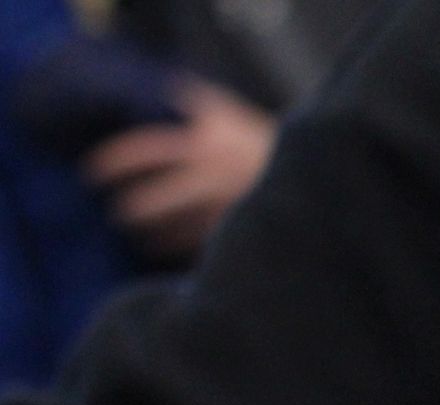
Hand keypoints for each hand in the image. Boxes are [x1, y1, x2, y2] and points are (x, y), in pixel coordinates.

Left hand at [82, 82, 276, 259]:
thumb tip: (169, 91)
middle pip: (154, 203)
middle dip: (131, 212)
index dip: (113, 162)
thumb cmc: (269, 148)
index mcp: (205, 145)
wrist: (316, 183)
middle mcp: (211, 179)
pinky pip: (199, 248)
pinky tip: (172, 248)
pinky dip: (182, 249)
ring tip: (143, 236)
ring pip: (173, 231)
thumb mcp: (235, 118)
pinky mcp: (238, 236)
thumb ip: (201, 105)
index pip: (144, 151)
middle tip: (119, 214)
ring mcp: (225, 211)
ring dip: (154, 236)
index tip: (91, 171)